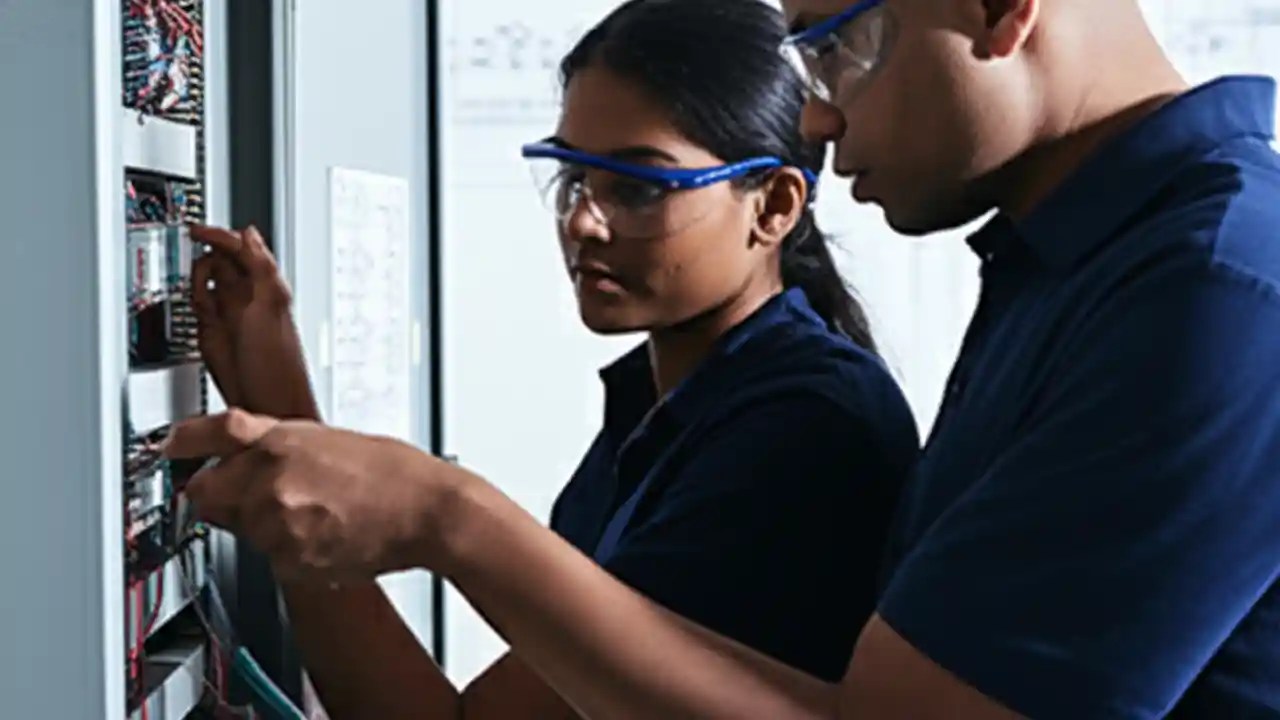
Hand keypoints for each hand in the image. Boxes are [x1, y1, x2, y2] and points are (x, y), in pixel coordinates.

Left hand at [164, 409, 462, 581]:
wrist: (429, 512)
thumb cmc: (397, 473)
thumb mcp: (330, 438)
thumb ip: (279, 444)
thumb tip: (250, 454)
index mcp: (281, 440)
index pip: (210, 434)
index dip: (182, 442)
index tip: (172, 447)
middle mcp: (270, 479)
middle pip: (205, 493)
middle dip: (222, 494)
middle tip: (255, 493)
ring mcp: (278, 523)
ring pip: (238, 529)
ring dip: (259, 524)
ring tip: (310, 513)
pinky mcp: (290, 561)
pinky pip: (269, 557)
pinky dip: (287, 550)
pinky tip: (323, 534)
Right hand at [189, 224, 315, 416]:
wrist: (268, 407)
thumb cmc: (280, 363)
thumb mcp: (273, 306)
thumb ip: (262, 268)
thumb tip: (250, 234)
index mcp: (266, 289)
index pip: (241, 250)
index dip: (220, 236)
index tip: (196, 228)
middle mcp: (247, 302)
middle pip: (220, 263)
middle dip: (206, 260)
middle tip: (200, 272)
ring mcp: (228, 319)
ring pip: (205, 285)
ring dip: (198, 285)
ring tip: (204, 300)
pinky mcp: (212, 338)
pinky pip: (198, 311)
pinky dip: (193, 305)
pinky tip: (198, 313)